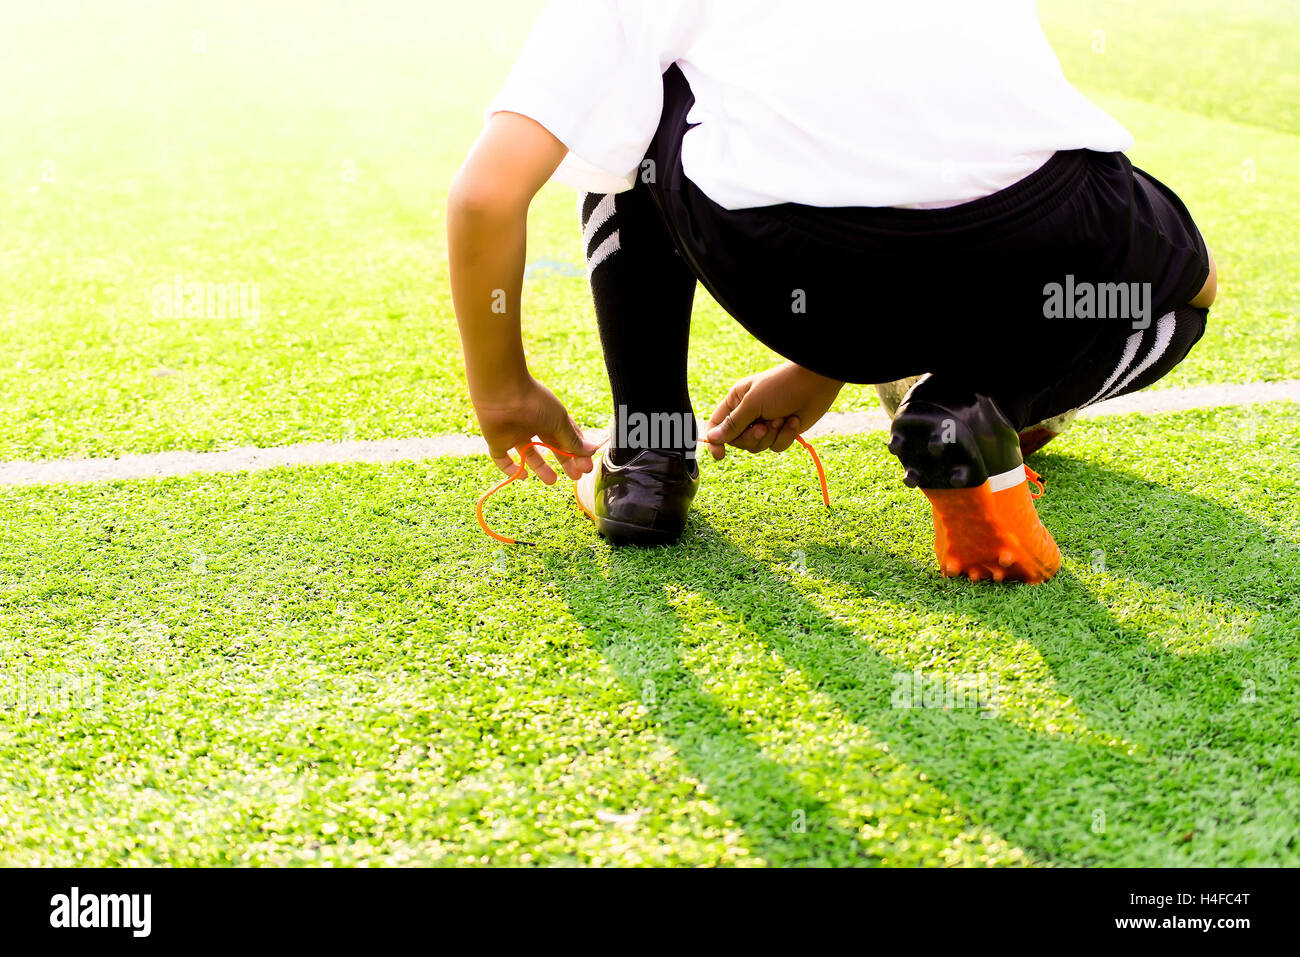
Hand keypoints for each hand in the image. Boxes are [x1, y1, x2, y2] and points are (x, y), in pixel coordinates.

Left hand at [473, 376, 599, 482]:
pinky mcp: (498, 441)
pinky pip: (503, 458)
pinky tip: (524, 475)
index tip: (586, 466)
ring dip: (541, 468)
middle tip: (575, 476)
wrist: (502, 393)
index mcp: (551, 417)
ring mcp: (515, 433)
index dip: (578, 451)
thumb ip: (573, 440)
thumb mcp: (559, 422)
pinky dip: (512, 468)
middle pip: (551, 447)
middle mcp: (534, 425)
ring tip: (552, 481)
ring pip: (529, 454)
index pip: (567, 437)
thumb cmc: (535, 402)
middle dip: (564, 461)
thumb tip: (591, 451)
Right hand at [706, 362, 843, 459]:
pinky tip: (794, 421)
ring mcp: (766, 423)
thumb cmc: (781, 386)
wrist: (816, 384)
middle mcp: (748, 413)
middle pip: (738, 440)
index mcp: (736, 401)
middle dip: (752, 437)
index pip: (717, 424)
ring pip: (757, 446)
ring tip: (781, 419)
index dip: (716, 440)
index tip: (719, 455)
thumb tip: (712, 438)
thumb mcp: (753, 404)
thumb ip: (733, 424)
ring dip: (771, 436)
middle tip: (764, 427)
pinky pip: (776, 446)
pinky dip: (785, 436)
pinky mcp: (782, 431)